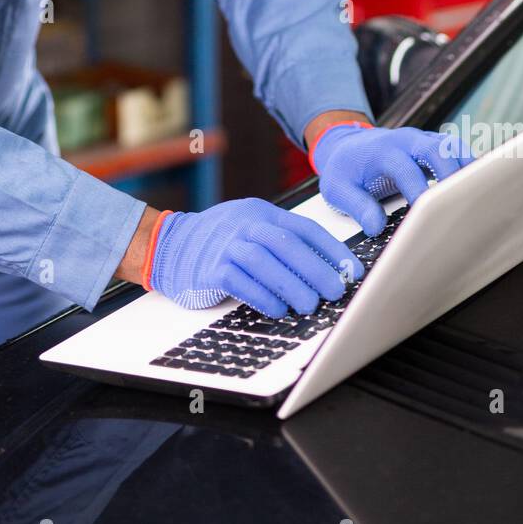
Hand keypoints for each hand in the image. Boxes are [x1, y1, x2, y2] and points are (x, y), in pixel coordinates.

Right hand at [146, 198, 364, 318]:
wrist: (170, 245)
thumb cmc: (220, 242)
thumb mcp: (251, 229)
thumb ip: (282, 242)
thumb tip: (327, 268)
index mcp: (261, 213)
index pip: (303, 228)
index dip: (331, 249)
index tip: (352, 270)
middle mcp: (245, 225)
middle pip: (287, 245)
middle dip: (316, 269)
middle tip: (336, 291)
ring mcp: (226, 246)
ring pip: (265, 264)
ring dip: (292, 286)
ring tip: (311, 305)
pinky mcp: (211, 269)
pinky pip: (241, 283)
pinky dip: (263, 297)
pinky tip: (279, 310)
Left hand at [311, 123, 474, 236]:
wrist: (347, 145)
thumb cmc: (345, 169)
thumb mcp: (337, 188)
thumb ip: (356, 206)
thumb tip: (375, 226)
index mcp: (382, 150)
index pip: (405, 168)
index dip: (418, 189)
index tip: (426, 213)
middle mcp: (406, 140)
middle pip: (436, 149)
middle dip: (451, 175)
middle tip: (462, 204)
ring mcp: (423, 140)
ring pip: (452, 146)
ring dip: (467, 168)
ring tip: (481, 195)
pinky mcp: (434, 146)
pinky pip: (457, 151)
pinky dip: (470, 166)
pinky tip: (480, 188)